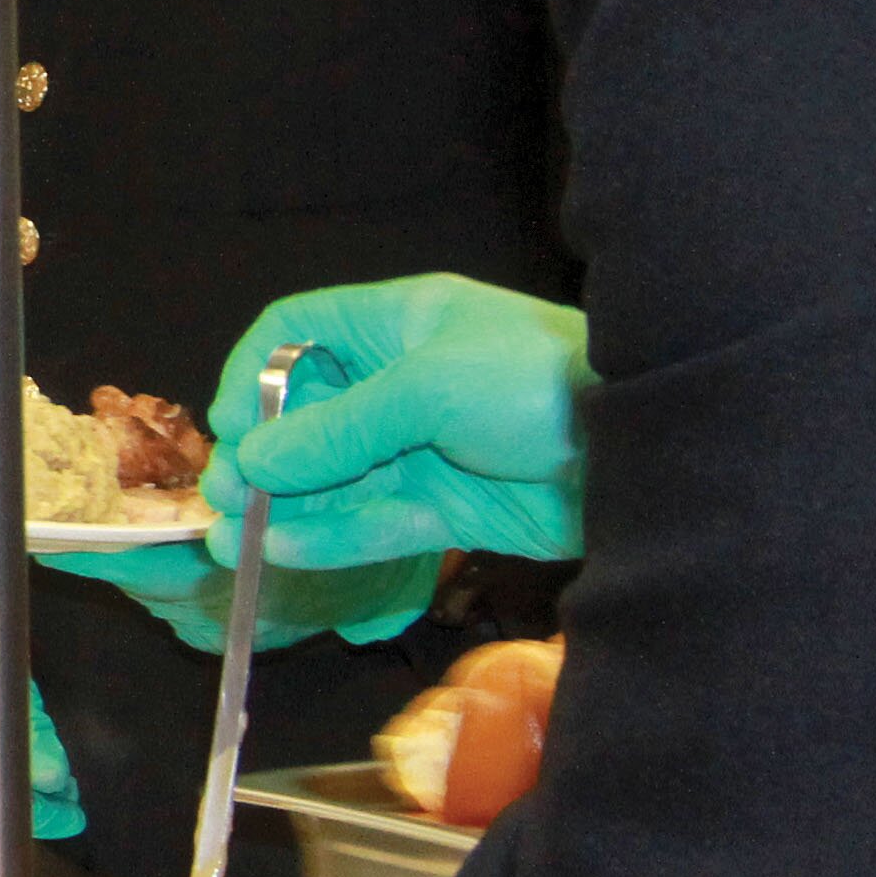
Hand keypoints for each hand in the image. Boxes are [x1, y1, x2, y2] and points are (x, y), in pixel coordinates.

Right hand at [193, 276, 592, 577]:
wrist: (650, 454)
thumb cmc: (535, 383)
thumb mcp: (429, 388)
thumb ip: (339, 429)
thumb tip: (251, 463)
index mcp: (399, 325)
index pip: (300, 333)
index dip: (256, 372)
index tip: (228, 423)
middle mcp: (401, 384)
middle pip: (309, 415)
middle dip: (263, 456)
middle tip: (224, 500)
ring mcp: (424, 450)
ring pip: (337, 478)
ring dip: (287, 507)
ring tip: (237, 542)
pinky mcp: (447, 510)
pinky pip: (375, 522)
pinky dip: (331, 538)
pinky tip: (287, 551)